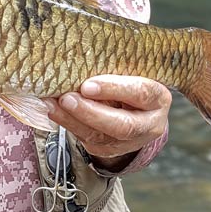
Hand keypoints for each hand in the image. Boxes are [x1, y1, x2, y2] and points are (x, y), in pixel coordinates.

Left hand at [46, 75, 170, 168]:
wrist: (136, 108)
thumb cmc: (131, 82)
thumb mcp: (131, 72)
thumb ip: (114, 69)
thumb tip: (80, 62)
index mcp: (158, 99)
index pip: (140, 93)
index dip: (114, 89)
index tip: (87, 85)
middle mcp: (149, 124)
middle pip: (122, 126)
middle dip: (90, 113)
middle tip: (67, 99)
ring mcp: (130, 142)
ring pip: (100, 137)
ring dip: (72, 120)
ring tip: (52, 104)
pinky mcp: (110, 149)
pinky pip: (87, 140)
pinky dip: (68, 124)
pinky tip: (53, 111)